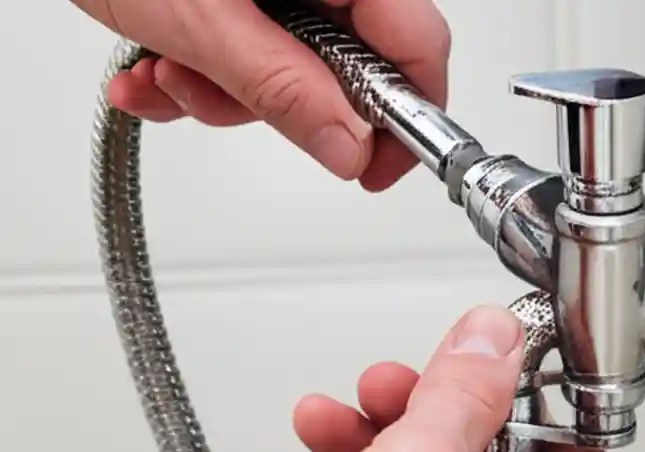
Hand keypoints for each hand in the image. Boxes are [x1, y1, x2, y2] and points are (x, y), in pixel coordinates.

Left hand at [71, 0, 450, 191]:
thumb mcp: (202, 20)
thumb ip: (282, 87)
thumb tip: (349, 145)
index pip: (416, 44)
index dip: (407, 116)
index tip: (374, 167)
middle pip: (349, 65)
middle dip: (281, 104)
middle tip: (224, 101)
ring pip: (293, 70)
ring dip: (225, 94)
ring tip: (168, 76)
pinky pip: (253, 53)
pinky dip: (203, 75)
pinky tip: (156, 68)